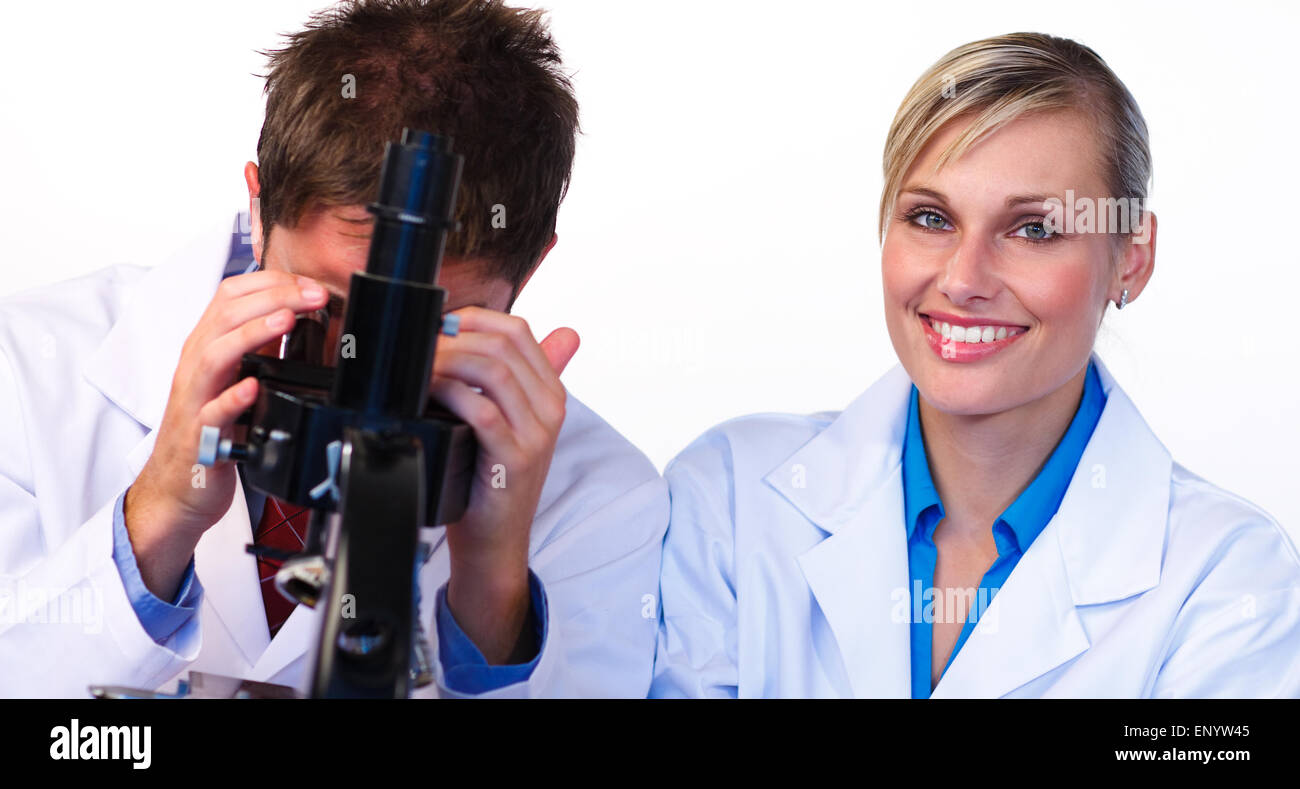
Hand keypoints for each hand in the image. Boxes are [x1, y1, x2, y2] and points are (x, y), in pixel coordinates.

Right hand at [124, 270, 329, 599]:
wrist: (178, 491)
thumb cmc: (208, 432)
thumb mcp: (234, 380)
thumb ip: (258, 350)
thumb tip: (295, 317)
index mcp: (206, 349)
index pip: (229, 296)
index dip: (270, 282)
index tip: (310, 284)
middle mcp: (195, 369)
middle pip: (225, 316)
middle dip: (273, 297)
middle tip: (313, 295)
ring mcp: (195, 402)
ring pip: (213, 355)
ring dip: (252, 334)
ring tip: (286, 320)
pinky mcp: (199, 438)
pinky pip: (211, 414)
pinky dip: (233, 398)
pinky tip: (254, 387)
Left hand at [428, 307, 578, 662]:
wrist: (493, 540)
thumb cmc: (486, 478)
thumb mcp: (504, 423)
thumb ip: (505, 380)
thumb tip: (481, 336)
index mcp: (550, 393)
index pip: (519, 331)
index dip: (473, 318)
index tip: (438, 325)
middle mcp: (550, 409)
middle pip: (505, 343)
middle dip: (455, 336)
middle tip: (420, 345)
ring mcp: (537, 434)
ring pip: (494, 370)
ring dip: (448, 361)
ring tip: (419, 368)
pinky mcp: (516, 459)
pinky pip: (483, 410)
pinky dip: (452, 394)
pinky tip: (430, 395)